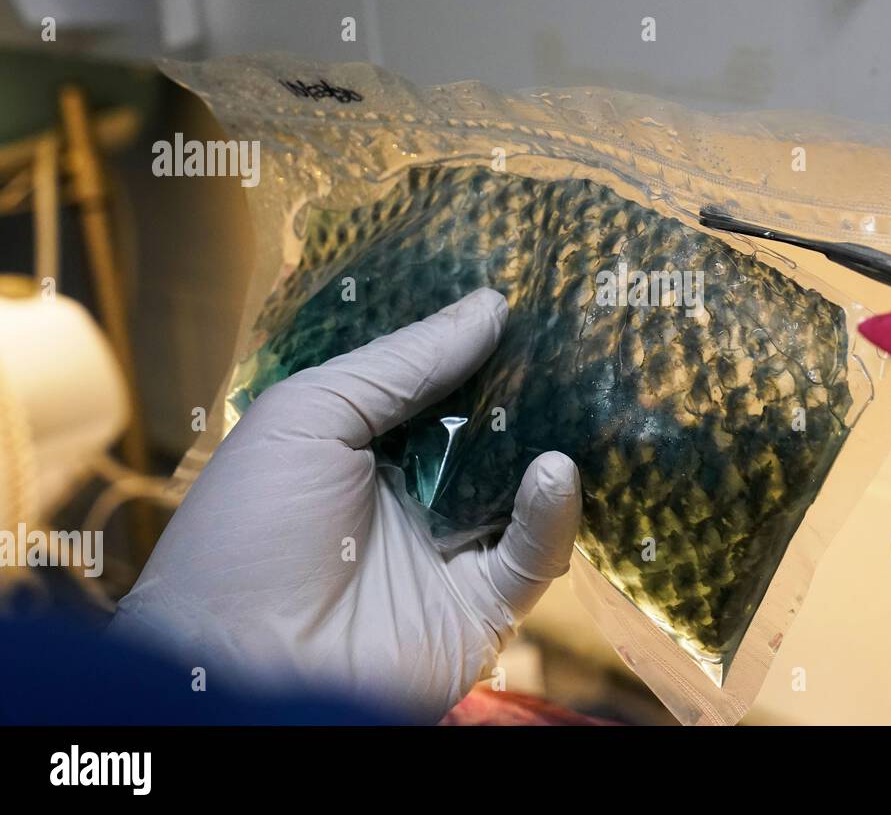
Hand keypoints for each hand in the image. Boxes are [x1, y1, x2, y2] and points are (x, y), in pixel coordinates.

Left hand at [112, 288, 580, 717]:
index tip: (524, 299)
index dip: (474, 345)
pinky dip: (551, 514)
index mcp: (359, 448)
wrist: (234, 668)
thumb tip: (489, 307)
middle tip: (574, 335)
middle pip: (485, 433)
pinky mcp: (479, 608)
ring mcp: (446, 552)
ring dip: (549, 443)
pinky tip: (554, 471)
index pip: (434, 386)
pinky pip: (530, 557)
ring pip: (519, 490)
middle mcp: (409, 496)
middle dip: (525, 387)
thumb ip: (401, 364)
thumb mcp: (309, 416)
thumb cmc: (248, 532)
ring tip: (580, 391)